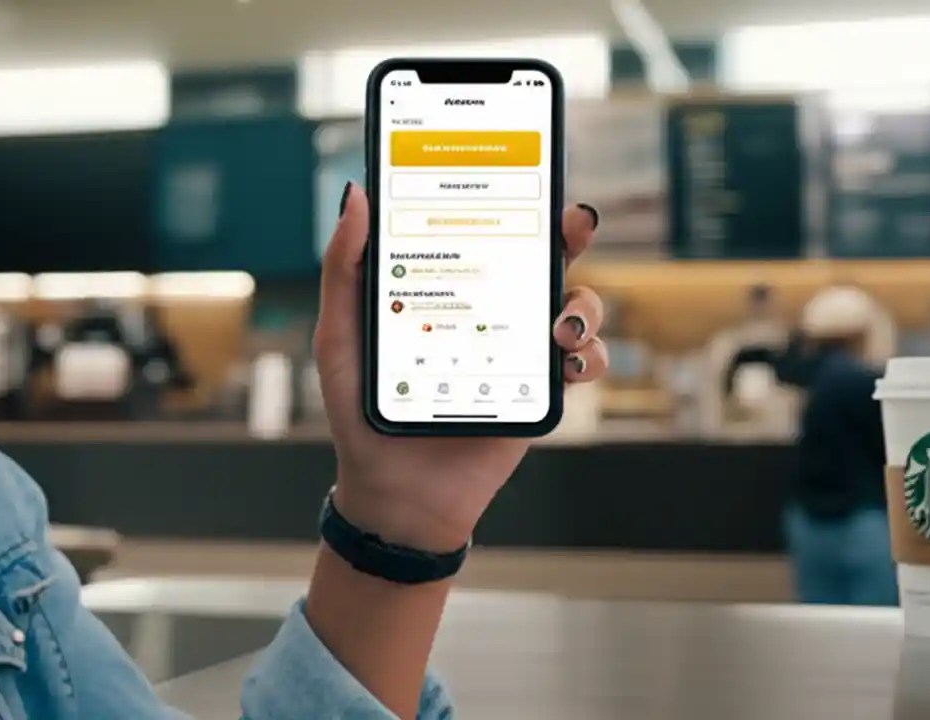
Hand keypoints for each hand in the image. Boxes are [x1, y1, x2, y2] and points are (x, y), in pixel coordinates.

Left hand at [313, 183, 606, 551]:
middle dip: (570, 233)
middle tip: (574, 223)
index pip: (488, 230)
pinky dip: (589, 355)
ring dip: (584, 302)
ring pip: (577, 306)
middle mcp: (493, 311)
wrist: (393, 490)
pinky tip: (568, 360)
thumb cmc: (361, 410)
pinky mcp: (542, 391)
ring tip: (558, 323)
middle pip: (545, 258)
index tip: (532, 174)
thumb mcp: (341, 335)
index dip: (516, 199)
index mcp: (450, 288)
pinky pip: (585, 362)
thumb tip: (356, 194)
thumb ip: (344, 268)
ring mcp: (522, 350)